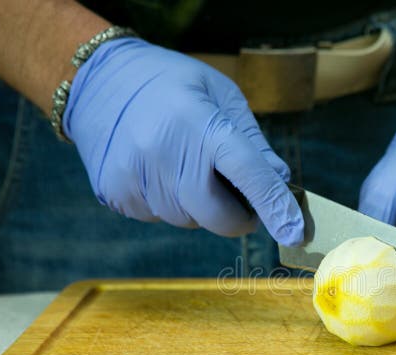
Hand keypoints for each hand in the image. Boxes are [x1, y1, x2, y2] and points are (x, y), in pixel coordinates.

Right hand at [63, 38, 302, 245]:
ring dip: (198, 205)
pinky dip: (168, 202)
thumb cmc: (172, 85)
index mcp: (201, 124)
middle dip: (236, 215)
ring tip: (181, 162)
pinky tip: (156, 169)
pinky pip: (158, 217)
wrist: (99, 78)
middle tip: (234, 191)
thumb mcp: (222, 97)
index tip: (296, 234)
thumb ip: (254, 145)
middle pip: (218, 216)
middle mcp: (166, 153)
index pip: (248, 174)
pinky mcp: (115, 193)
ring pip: (188, 220)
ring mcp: (136, 176)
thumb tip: (282, 183)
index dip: (275, 206)